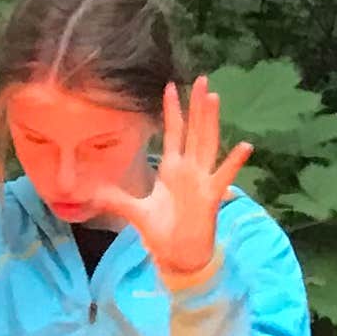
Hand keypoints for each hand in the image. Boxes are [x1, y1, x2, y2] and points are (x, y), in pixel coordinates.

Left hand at [79, 78, 251, 282]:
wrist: (177, 256)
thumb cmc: (162, 232)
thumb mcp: (135, 212)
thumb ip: (116, 199)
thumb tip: (92, 192)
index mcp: (173, 169)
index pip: (174, 133)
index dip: (172, 110)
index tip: (170, 86)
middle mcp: (189, 170)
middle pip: (194, 131)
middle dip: (197, 106)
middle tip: (202, 79)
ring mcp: (201, 181)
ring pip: (208, 144)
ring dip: (210, 122)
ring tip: (213, 98)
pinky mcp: (210, 197)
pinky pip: (224, 177)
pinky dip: (234, 163)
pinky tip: (245, 146)